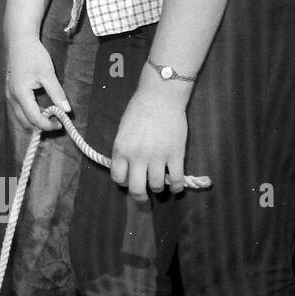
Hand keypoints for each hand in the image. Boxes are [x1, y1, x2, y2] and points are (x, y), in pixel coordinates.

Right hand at [5, 33, 70, 131]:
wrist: (19, 41)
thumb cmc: (34, 55)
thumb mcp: (48, 74)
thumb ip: (57, 93)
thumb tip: (66, 110)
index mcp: (20, 94)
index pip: (34, 118)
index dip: (48, 124)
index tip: (60, 123)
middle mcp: (11, 97)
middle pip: (24, 122)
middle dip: (40, 125)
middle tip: (56, 121)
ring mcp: (8, 94)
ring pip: (20, 116)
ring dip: (34, 120)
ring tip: (50, 114)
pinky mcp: (10, 91)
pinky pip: (18, 109)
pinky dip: (29, 113)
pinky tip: (40, 107)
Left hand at [110, 84, 188, 199]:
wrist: (160, 97)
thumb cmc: (139, 110)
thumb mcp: (123, 131)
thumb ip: (124, 150)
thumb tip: (127, 166)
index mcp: (121, 149)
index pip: (118, 178)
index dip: (124, 182)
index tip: (128, 180)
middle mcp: (137, 156)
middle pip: (136, 189)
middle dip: (139, 197)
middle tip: (143, 198)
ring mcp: (157, 157)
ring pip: (156, 186)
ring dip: (157, 189)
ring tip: (159, 186)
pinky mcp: (176, 155)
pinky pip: (176, 179)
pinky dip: (176, 187)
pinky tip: (175, 187)